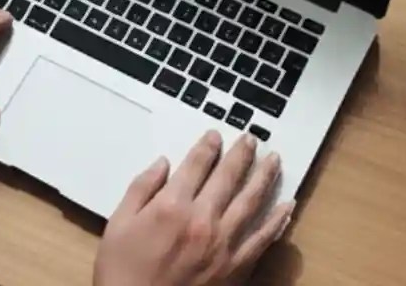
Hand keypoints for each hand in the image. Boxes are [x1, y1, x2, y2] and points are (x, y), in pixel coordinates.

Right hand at [94, 130, 293, 285]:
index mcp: (172, 206)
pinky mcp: (236, 267)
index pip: (196, 164)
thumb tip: (162, 164)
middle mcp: (202, 220)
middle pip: (228, 177)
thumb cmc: (123, 272)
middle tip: (251, 139)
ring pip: (251, 201)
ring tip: (274, 160)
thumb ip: (141, 188)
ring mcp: (223, 244)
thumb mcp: (118, 224)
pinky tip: (287, 206)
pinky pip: (263, 239)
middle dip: (241, 154)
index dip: (207, 146)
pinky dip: (278, 220)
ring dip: (264, 177)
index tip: (215, 135)